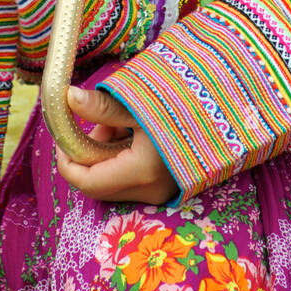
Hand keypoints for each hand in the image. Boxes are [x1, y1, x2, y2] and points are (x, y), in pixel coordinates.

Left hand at [55, 86, 178, 205]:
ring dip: (107, 153)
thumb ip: (102, 107)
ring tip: (122, 121)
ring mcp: (160, 192)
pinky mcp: (167, 186)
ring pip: (113, 181)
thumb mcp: (140, 102)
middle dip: (89, 154)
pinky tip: (136, 131)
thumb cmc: (185, 103)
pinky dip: (122, 157)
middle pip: (98, 185)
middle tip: (100, 122)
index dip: (67, 159)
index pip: (86, 182)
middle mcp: (150, 190)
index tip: (64, 133)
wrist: (226, 111)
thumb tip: (69, 99)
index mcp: (141, 171)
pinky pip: (130, 178)